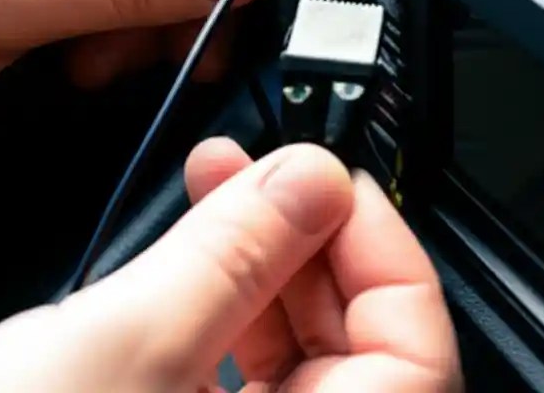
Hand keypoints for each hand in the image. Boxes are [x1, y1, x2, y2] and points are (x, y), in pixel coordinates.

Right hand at [0, 139, 461, 391]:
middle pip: (360, 350)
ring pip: (295, 362)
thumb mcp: (125, 347)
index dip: (388, 252)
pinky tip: (185, 259)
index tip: (335, 183)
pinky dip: (219, 310)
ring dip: (263, 264)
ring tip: (217, 187)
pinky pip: (235, 383)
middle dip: (312, 241)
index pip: (419, 356)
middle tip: (266, 171)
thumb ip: (233, 256)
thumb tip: (313, 182)